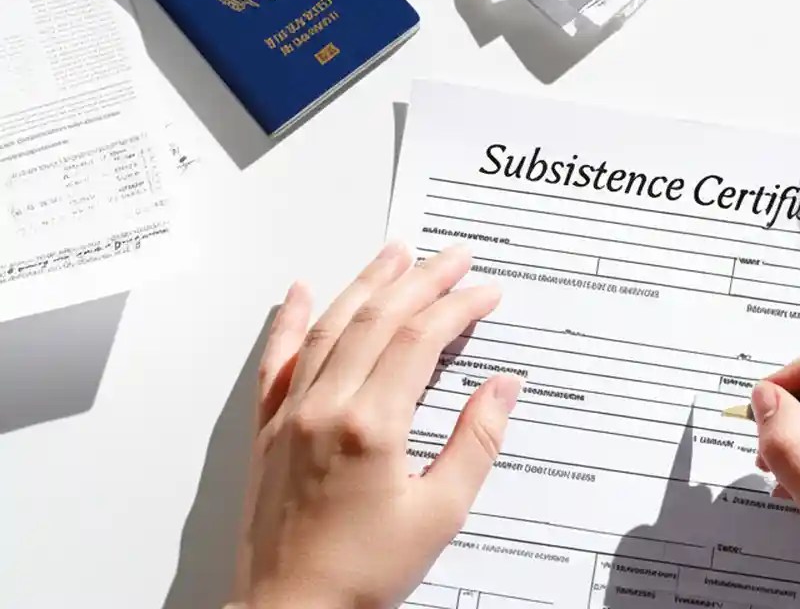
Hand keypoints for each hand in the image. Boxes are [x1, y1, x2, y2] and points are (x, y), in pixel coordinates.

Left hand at [228, 242, 522, 608]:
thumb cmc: (361, 573)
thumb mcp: (440, 514)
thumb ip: (475, 443)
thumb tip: (502, 389)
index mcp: (371, 426)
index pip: (420, 340)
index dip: (457, 308)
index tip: (485, 294)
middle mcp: (325, 407)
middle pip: (378, 320)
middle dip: (421, 280)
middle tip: (453, 258)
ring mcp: (291, 414)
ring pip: (331, 327)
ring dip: (366, 284)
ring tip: (394, 254)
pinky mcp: (268, 430)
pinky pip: (277, 360)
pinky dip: (291, 321)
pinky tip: (301, 293)